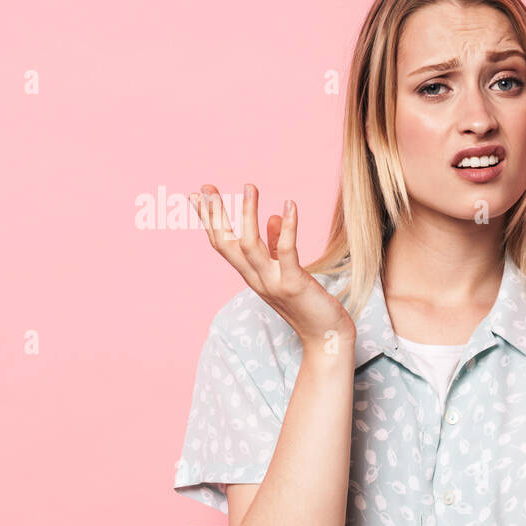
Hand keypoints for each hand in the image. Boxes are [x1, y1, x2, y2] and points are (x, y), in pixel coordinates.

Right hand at [189, 183, 356, 352]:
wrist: (328, 339)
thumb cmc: (310, 305)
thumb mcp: (288, 273)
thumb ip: (275, 246)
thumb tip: (272, 217)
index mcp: (252, 276)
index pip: (223, 244)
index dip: (209, 220)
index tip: (198, 195)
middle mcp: (256, 279)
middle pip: (226, 243)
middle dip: (214, 215)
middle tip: (206, 187)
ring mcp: (273, 283)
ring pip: (249, 245)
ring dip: (247, 214)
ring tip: (249, 187)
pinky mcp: (294, 284)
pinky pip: (285, 251)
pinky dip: (287, 227)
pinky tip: (290, 205)